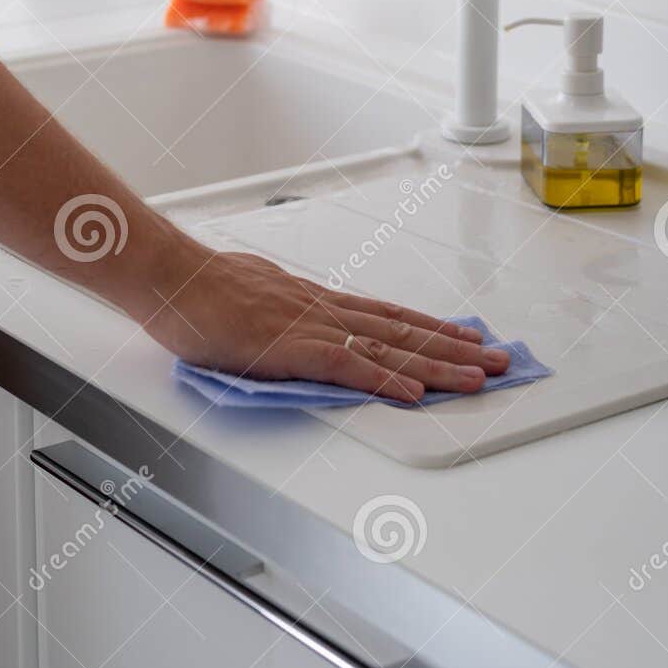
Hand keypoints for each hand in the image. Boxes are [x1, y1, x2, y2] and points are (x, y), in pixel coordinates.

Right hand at [142, 247, 509, 403]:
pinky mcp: (287, 346)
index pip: (387, 316)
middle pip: (401, 330)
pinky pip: (345, 364)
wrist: (168, 275)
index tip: (467, 336)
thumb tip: (295, 330)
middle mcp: (322, 308)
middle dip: (454, 348)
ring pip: (387, 346)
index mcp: (314, 301)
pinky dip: (383, 378)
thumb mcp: (252, 300)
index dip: (431, 328)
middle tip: (499, 361)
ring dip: (437, 364)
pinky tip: (414, 391)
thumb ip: (281, 318)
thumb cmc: (197, 290)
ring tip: (478, 377)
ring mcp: (308, 325)